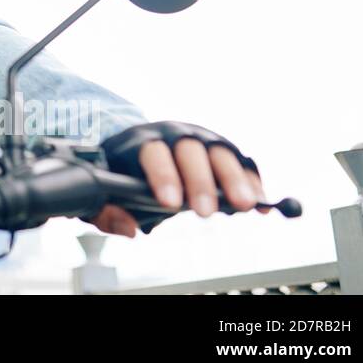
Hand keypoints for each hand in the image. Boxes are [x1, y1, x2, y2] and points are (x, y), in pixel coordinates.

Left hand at [89, 138, 267, 237]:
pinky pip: (241, 162)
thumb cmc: (117, 175)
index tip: (171, 204)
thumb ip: (106, 212)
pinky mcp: (221, 150)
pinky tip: (261, 203)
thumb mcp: (101, 192)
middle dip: (200, 182)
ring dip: (233, 179)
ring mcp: (199, 139)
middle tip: (205, 214)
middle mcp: (172, 134)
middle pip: (189, 151)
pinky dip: (252, 181)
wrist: (134, 150)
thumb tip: (129, 228)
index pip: (151, 153)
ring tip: (244, 206)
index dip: (163, 176)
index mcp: (138, 142)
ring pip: (219, 152)